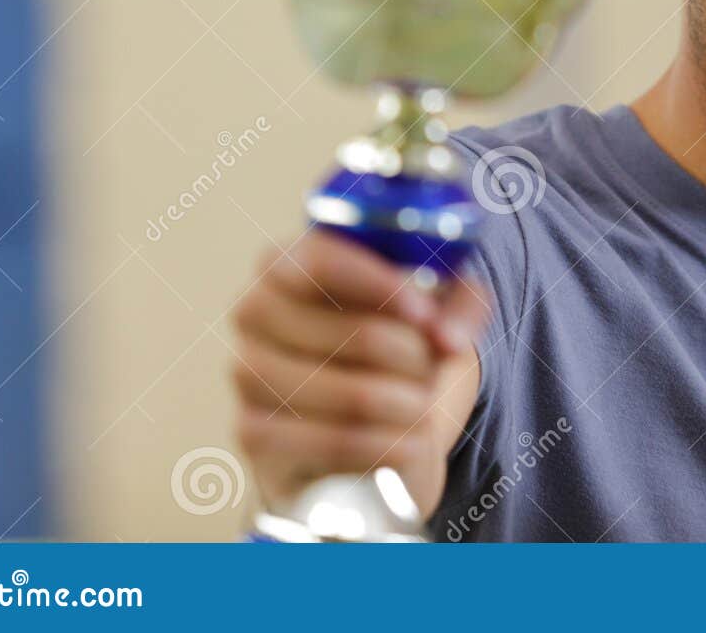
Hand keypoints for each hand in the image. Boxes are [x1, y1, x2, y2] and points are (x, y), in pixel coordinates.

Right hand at [230, 230, 490, 518]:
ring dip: (410, 404)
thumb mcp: (439, 302)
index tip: (426, 313)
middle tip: (433, 366)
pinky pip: (336, 443)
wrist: (364, 412)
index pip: (323, 260)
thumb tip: (447, 338)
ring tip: (422, 403)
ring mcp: (247, 372)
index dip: (381, 286)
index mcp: (286, 259)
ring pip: (354, 395)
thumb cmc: (396, 335)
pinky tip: (409, 443)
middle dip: (416, 358)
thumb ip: (459, 304)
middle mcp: (253, 309)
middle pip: (356, 334)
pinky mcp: (252, 433)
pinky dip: (388, 446)